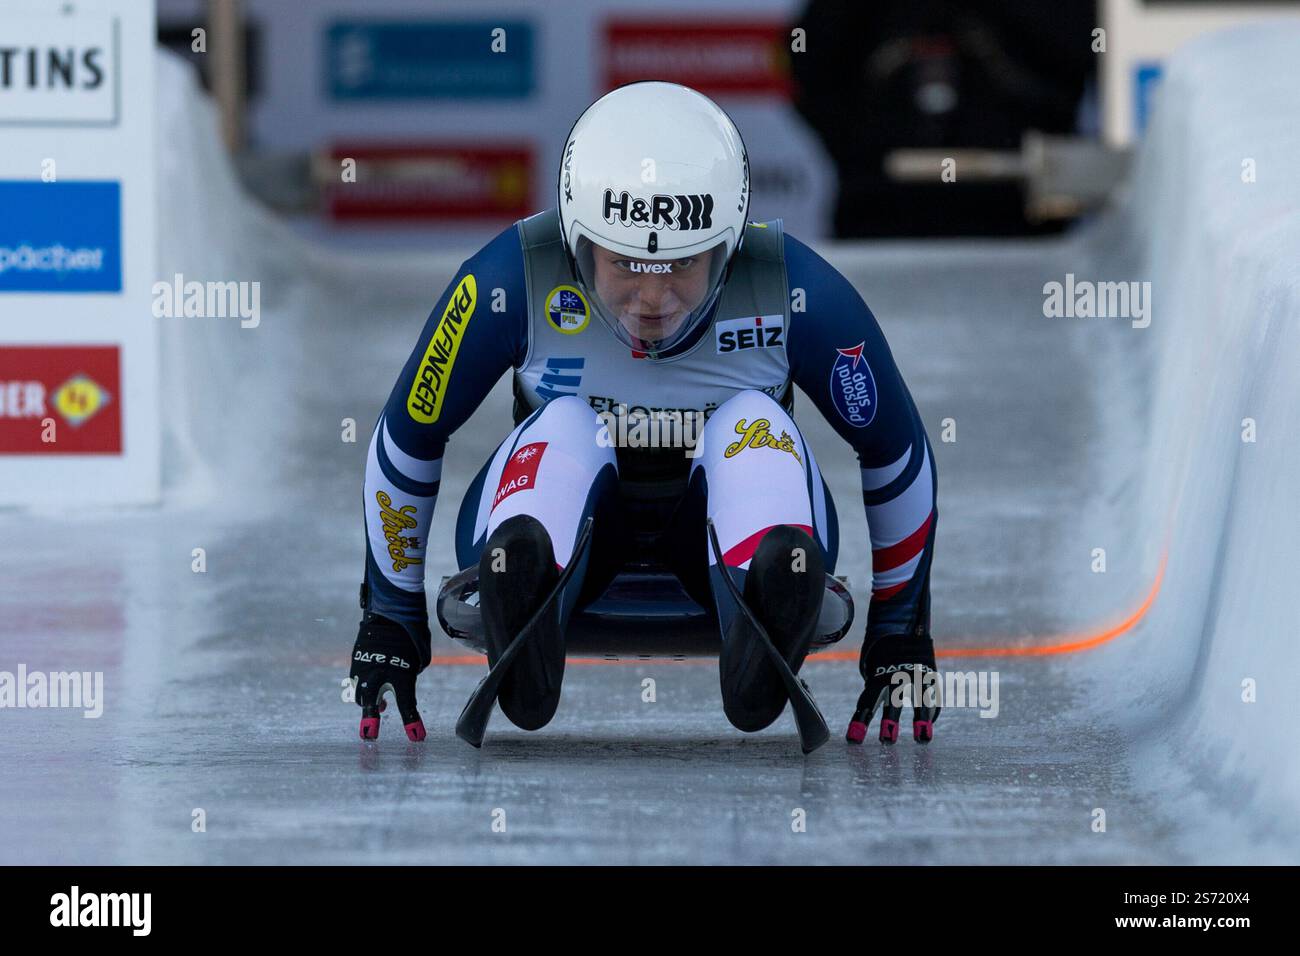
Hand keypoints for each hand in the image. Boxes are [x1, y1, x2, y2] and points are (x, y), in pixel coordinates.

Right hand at [346, 611, 429, 740]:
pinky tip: (371, 684)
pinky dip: (363, 685)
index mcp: (401, 674)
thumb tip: (393, 691)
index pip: (407, 704)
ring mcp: (365, 667)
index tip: (417, 738)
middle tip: (369, 736)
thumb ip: (408, 676)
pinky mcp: (356, 660)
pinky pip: (357, 680)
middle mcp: (381, 674)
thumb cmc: (411, 633)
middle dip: (370, 721)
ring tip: (379, 704)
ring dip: (367, 702)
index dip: (412, 723)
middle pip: (371, 703)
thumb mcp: (418, 657)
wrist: (390, 610)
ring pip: (360, 694)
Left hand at [847, 632, 940, 743]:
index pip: (866, 703)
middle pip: (892, 703)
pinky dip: (931, 711)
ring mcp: (915, 676)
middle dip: (889, 723)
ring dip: (920, 721)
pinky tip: (929, 724)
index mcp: (876, 677)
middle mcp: (895, 678)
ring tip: (923, 740)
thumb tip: (867, 709)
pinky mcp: (930, 674)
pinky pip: (932, 696)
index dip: (860, 722)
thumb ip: (873, 688)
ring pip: (918, 701)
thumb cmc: (882, 651)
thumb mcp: (872, 667)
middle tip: (886, 742)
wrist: (904, 623)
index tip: (853, 740)